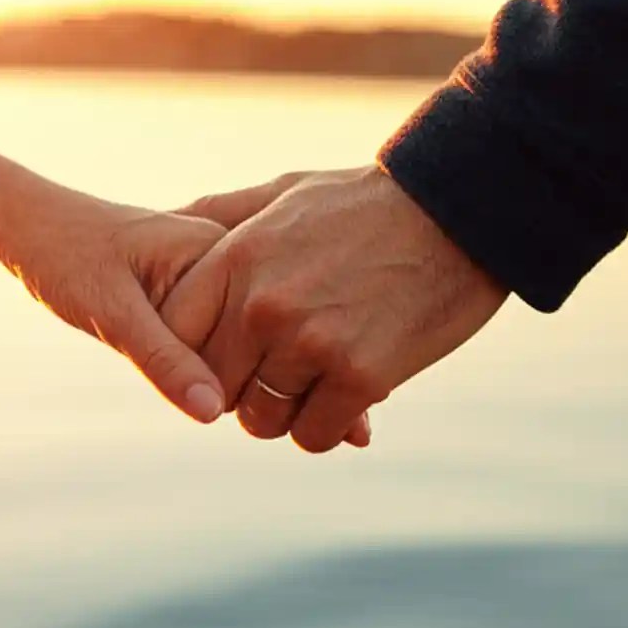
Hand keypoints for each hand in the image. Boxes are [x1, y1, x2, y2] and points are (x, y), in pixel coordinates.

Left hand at [0, 182, 228, 424]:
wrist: (26, 223)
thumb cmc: (63, 255)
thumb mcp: (112, 313)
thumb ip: (164, 361)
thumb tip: (213, 412)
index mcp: (219, 244)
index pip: (246, 333)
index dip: (205, 360)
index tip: (142, 329)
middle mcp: (224, 250)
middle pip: (235, 338)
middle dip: (192, 354)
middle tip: (132, 319)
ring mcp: (208, 265)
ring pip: (214, 339)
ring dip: (179, 350)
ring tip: (130, 315)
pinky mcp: (189, 279)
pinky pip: (197, 328)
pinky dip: (171, 340)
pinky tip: (137, 319)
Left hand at [163, 166, 507, 452]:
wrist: (458, 210)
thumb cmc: (367, 202)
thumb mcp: (284, 192)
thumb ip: (223, 213)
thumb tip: (170, 214)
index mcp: (237, 260)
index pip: (176, 337)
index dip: (195, 355)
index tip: (225, 353)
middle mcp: (264, 306)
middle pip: (215, 386)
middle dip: (239, 389)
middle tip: (274, 376)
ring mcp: (311, 343)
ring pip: (262, 420)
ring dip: (284, 413)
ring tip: (312, 385)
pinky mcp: (360, 377)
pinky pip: (313, 435)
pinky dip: (326, 427)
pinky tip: (346, 399)